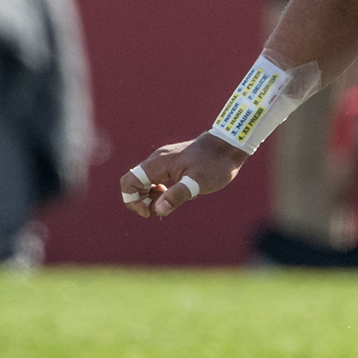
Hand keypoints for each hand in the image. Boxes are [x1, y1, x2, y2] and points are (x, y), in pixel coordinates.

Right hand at [122, 134, 248, 217]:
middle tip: (163, 209)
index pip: (129, 182)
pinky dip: (159, 191)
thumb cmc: (215, 164)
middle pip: (134, 184)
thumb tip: (159, 210)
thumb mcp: (198, 182)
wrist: (228, 146)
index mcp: (159, 163)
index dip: (133, 201)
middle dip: (143, 201)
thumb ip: (177, 195)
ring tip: (170, 203)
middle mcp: (157, 160)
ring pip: (144, 182)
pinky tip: (175, 195)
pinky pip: (155, 179)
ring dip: (151, 198)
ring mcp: (163, 161)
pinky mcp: (170, 163)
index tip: (150, 212)